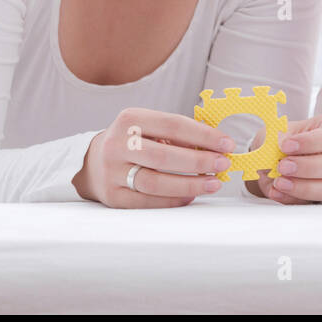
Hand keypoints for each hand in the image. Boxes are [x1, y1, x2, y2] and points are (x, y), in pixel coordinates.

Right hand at [72, 107, 234, 208]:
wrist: (93, 161)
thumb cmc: (134, 142)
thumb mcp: (150, 127)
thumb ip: (179, 134)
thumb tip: (217, 147)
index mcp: (129, 119)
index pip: (173, 125)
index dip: (204, 135)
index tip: (227, 143)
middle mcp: (117, 144)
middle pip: (164, 156)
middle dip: (199, 161)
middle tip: (223, 164)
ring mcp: (112, 172)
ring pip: (155, 183)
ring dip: (189, 184)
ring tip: (213, 182)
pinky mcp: (112, 196)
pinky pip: (147, 202)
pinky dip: (173, 200)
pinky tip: (191, 196)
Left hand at [248, 115, 321, 204]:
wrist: (270, 162)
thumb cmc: (280, 142)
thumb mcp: (275, 133)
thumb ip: (278, 138)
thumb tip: (280, 145)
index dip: (311, 141)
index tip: (287, 145)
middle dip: (308, 167)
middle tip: (283, 166)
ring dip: (303, 187)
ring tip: (279, 182)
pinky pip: (315, 202)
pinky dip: (293, 198)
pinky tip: (277, 191)